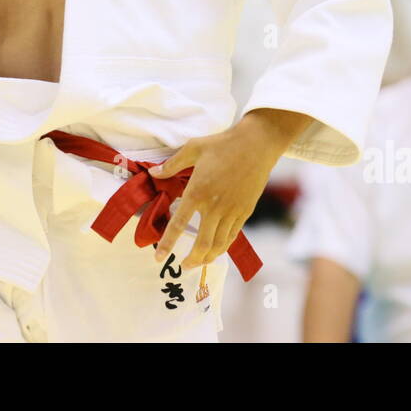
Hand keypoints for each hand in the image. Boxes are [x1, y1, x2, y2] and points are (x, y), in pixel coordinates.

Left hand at [148, 109, 310, 267]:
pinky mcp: (244, 211)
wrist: (256, 145)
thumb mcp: (193, 148)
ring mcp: (231, 211)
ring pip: (218, 245)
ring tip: (198, 263)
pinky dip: (222, 247)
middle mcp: (214, 207)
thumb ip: (172, 164)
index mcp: (197, 192)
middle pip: (201, 244)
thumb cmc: (223, 144)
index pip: (178, 225)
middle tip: (183, 266)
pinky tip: (216, 249)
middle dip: (191, 260)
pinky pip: (232, 236)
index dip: (167, 244)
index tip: (158, 258)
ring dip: (207, 258)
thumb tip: (153, 174)